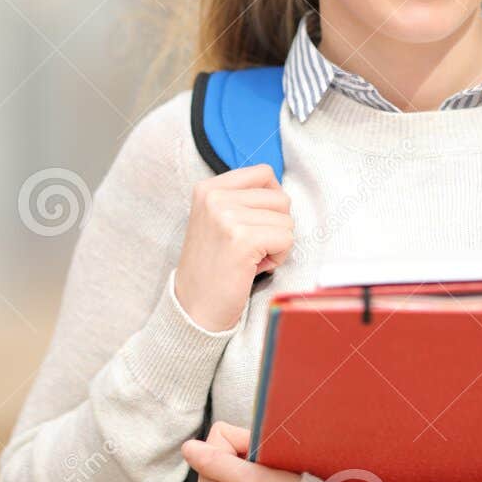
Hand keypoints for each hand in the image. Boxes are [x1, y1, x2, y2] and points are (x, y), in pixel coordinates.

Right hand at [174, 164, 292, 331]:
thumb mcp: (217, 220)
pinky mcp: (242, 239)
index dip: (271, 201)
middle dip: (275, 226)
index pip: (264, 173)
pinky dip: (279, 257)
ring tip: (251, 258)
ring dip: (277, 243)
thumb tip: (279, 189)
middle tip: (251, 247)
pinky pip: (286, 238)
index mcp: (208, 188)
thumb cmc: (213, 267)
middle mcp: (215, 197)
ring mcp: (227, 217)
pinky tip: (256, 267)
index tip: (256, 223)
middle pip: (280, 197)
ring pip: (286, 220)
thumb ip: (242, 200)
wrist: (194, 308)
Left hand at [180, 421, 299, 481]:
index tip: (261, 455)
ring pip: (233, 475)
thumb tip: (187, 448)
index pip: (219, 438)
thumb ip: (215, 462)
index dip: (243, 440)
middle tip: (268, 469)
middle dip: (245, 456)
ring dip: (250, 473)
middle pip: (223, 457)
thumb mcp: (250, 478)